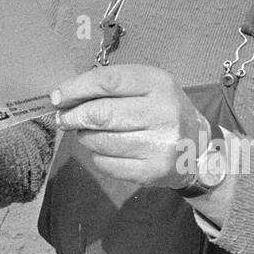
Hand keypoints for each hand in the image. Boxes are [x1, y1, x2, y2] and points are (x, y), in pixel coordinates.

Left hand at [50, 64, 202, 187]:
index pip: (107, 81)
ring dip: (85, 136)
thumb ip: (110, 86)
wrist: (196, 146)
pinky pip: (106, 164)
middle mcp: (162, 113)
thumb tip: (64, 98)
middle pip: (101, 114)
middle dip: (73, 116)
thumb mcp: (145, 86)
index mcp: (159, 84)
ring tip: (88, 132)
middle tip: (63, 118)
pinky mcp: (152, 172)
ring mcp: (159, 145)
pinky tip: (105, 149)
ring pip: (100, 141)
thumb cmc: (160, 109)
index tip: (58, 97)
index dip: (76, 89)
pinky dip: (97, 156)